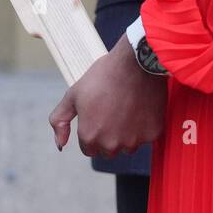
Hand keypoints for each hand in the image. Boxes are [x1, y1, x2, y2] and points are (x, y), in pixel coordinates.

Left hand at [49, 35, 166, 156]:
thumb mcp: (73, 94)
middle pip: (108, 150)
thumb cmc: (103, 76)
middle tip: (112, 110)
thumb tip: (60, 145)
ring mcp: (133, 141)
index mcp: (90, 136)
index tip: (98, 114)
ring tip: (127, 107)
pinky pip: (145, 137)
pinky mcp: (152, 134)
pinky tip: (140, 106)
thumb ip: (60, 121)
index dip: (92, 130)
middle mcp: (111, 145)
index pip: (89, 148)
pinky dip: (143, 125)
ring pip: (127, 146)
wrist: (136, 62)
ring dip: (126, 133)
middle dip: (108, 136)